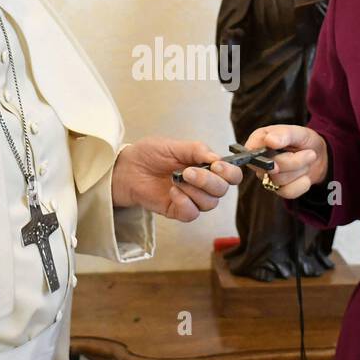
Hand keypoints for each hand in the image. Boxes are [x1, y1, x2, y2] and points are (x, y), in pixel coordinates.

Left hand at [111, 137, 242, 221]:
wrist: (127, 167)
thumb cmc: (149, 154)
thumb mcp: (174, 146)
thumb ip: (197, 150)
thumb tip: (217, 158)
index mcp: (207, 167)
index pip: (231, 175)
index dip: (230, 172)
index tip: (217, 165)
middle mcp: (203, 185)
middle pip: (222, 190)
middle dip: (208, 181)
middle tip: (189, 171)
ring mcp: (191, 199)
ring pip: (209, 203)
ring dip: (194, 190)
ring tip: (176, 178)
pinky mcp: (178, 211)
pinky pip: (192, 213)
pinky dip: (184, 202)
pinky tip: (172, 192)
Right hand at [241, 125, 327, 198]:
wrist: (318, 155)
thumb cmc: (303, 140)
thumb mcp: (297, 132)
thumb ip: (283, 134)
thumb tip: (270, 140)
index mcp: (258, 141)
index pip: (251, 153)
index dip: (265, 156)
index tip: (279, 151)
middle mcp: (259, 161)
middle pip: (271, 168)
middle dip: (295, 161)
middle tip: (309, 153)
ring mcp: (267, 177)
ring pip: (280, 181)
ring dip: (300, 171)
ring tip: (306, 162)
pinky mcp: (278, 190)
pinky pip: (287, 192)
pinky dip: (301, 184)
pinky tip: (305, 176)